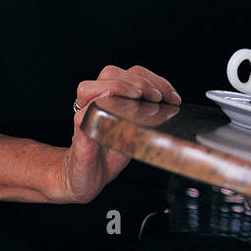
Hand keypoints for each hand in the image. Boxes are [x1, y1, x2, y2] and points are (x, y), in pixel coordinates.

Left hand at [62, 64, 182, 204]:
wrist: (86, 177)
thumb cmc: (82, 170)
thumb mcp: (81, 160)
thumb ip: (83, 138)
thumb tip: (87, 113)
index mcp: (83, 114)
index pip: (92, 88)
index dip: (116, 87)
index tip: (135, 96)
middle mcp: (95, 102)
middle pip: (114, 74)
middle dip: (139, 82)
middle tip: (156, 98)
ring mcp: (112, 101)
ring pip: (130, 76)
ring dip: (153, 82)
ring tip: (168, 97)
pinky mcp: (127, 105)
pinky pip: (142, 86)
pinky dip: (160, 88)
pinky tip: (169, 98)